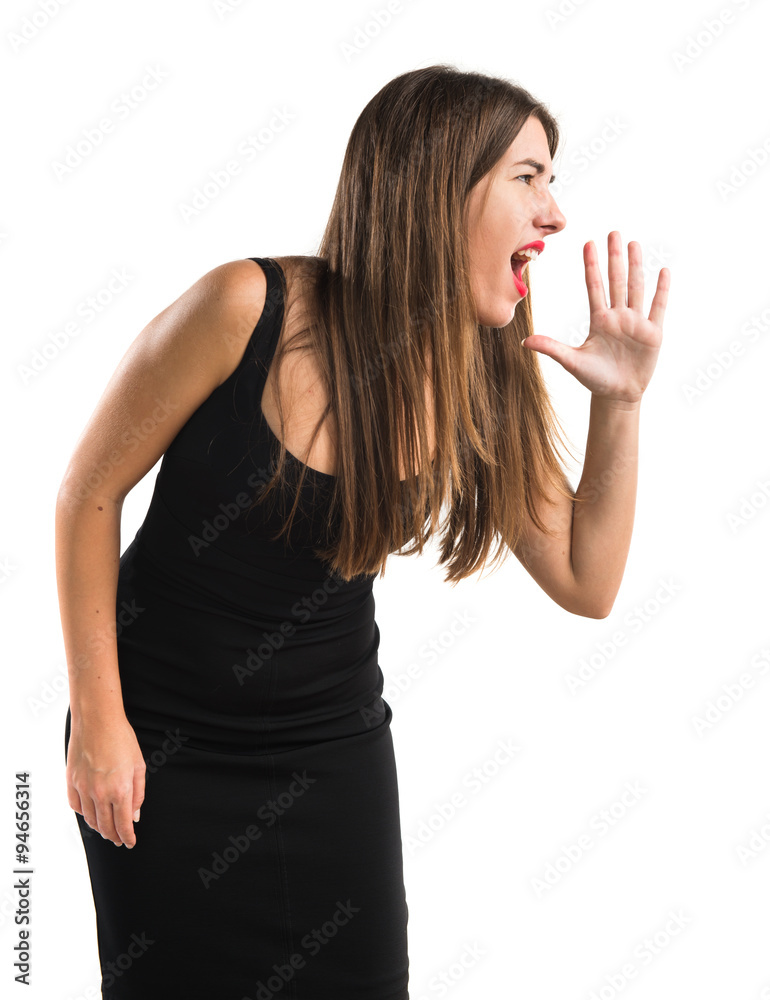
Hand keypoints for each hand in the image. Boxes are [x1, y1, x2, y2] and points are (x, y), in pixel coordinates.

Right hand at [66, 713, 145, 847]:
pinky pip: (75, 806)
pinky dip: (83, 814)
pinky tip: (90, 814)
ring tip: (107, 830)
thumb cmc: (122, 739)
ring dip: (99, 828)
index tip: (130, 843)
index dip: (128, 837)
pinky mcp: (71, 781)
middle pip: (106, 826)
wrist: (97, 720)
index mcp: (120, 790)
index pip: (123, 824)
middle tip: (120, 840)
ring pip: (89, 819)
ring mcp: (83, 788)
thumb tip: (135, 815)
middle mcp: (100, 793)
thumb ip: (138, 793)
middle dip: (114, 836)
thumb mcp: (139, 766)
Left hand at [521, 231, 669, 404]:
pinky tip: (663, 271)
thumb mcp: (571, 362)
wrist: (617, 395)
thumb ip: (551, 348)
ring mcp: (636, 322)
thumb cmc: (595, 378)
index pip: (594, 286)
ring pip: (636, 288)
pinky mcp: (652, 333)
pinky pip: (658, 307)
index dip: (592, 265)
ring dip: (636, 266)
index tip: (589, 242)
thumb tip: (524, 341)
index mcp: (599, 320)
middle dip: (615, 257)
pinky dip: (661, 290)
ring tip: (634, 244)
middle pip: (616, 280)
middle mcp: (618, 316)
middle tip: (614, 232)